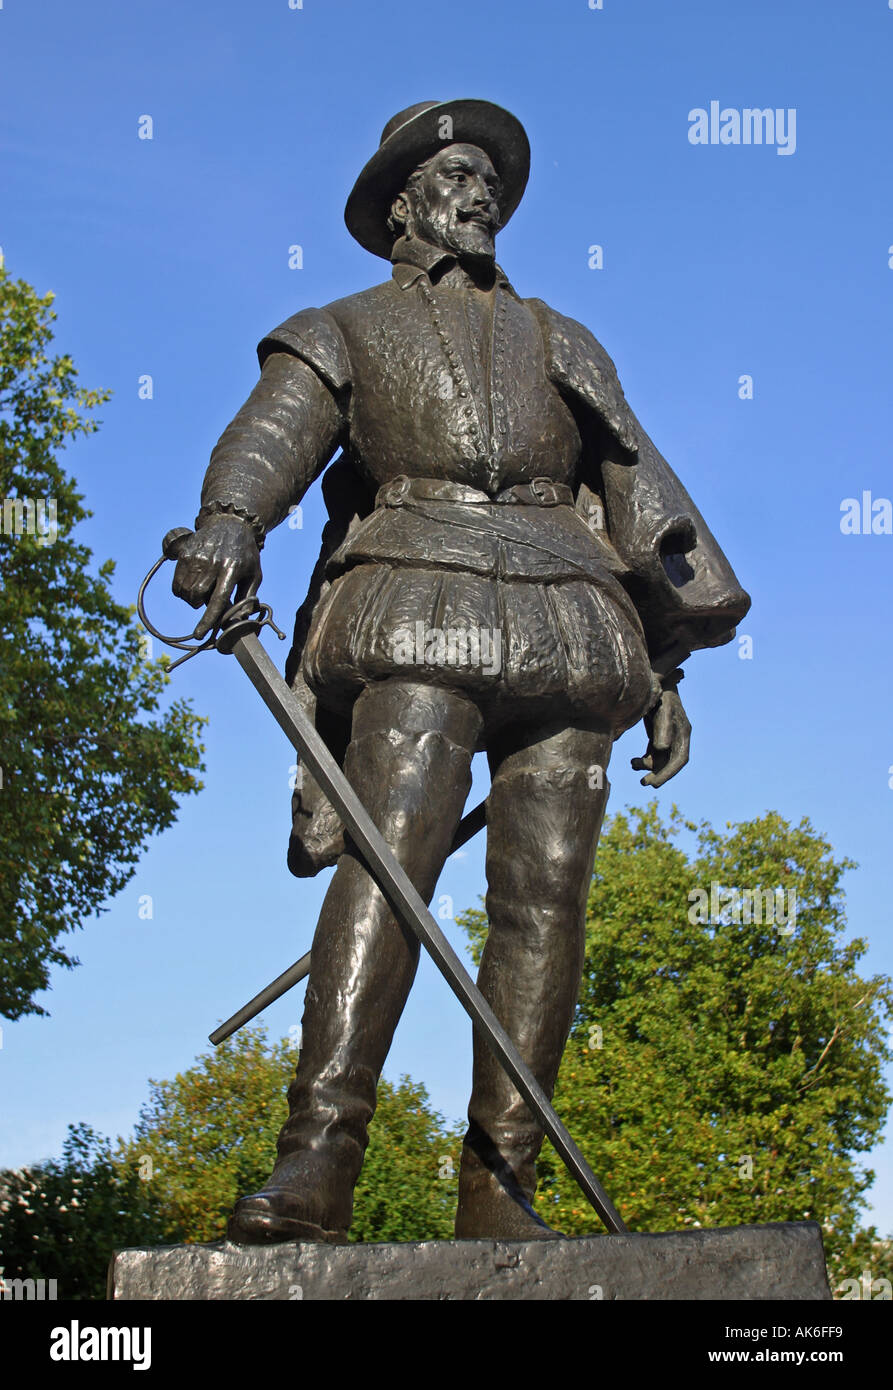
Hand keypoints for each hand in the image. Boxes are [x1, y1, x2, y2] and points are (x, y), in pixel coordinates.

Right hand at [171, 514, 262, 637]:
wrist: (229, 523)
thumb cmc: (244, 553)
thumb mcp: (255, 574)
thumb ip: (247, 598)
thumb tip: (238, 621)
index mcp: (232, 568)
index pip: (217, 599)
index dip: (208, 620)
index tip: (200, 634)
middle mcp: (212, 562)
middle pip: (197, 597)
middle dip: (201, 606)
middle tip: (209, 599)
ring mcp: (196, 557)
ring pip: (185, 592)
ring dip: (192, 599)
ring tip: (203, 590)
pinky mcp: (184, 554)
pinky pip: (177, 583)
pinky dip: (182, 591)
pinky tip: (193, 584)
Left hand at [630, 674, 690, 787]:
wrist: (655, 678)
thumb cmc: (658, 692)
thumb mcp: (661, 708)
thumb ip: (662, 727)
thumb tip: (662, 748)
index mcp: (682, 730)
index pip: (680, 758)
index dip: (668, 772)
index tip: (655, 783)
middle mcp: (678, 734)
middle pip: (672, 762)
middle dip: (660, 774)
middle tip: (646, 783)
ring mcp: (668, 734)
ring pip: (661, 758)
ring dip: (649, 767)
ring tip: (633, 765)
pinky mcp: (658, 733)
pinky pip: (654, 753)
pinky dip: (645, 760)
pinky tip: (633, 762)